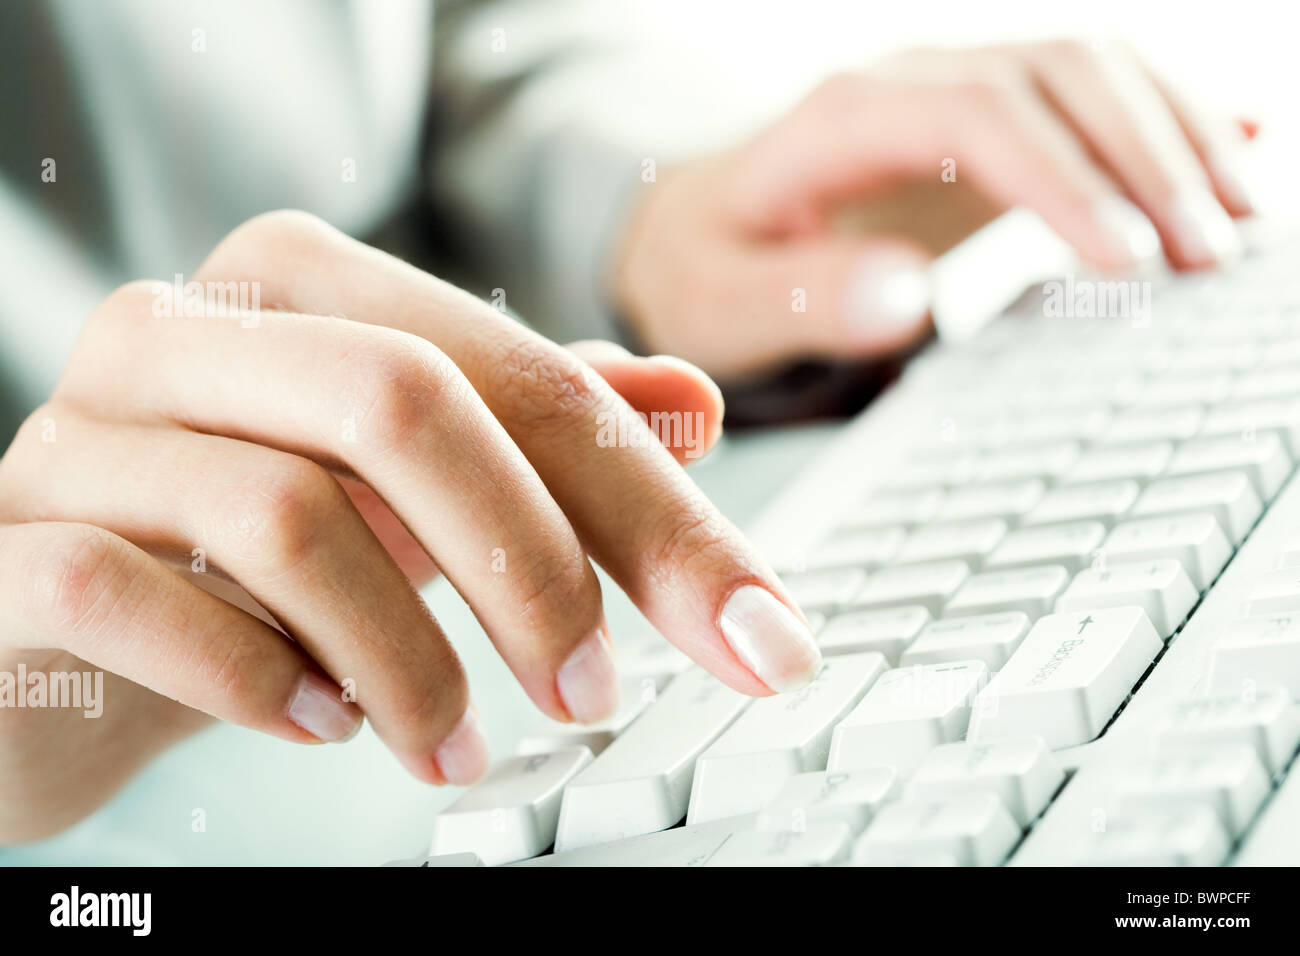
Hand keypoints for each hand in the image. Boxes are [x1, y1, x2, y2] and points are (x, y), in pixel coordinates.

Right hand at [0, 211, 820, 840]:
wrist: (49, 614)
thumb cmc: (248, 538)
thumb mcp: (408, 477)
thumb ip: (537, 428)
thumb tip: (691, 399)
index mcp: (304, 288)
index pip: (520, 377)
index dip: (655, 508)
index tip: (754, 632)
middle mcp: (187, 329)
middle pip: (408, 402)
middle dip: (534, 570)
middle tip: (591, 694)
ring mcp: (83, 432)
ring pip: (286, 513)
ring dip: (408, 659)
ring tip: (449, 741)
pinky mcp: (10, 548)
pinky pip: (135, 597)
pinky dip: (258, 680)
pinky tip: (315, 723)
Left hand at [613, 38, 1254, 379]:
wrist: (695, 232)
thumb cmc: (706, 271)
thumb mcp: (723, 300)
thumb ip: (803, 299)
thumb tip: (910, 297)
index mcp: (842, 119)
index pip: (982, 118)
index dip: (1066, 180)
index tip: (1128, 262)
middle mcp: (907, 83)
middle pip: (1057, 75)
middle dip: (1147, 158)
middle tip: (1211, 254)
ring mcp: (950, 92)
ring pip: (1089, 70)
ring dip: (1173, 134)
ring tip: (1238, 220)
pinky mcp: (980, 122)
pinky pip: (1084, 94)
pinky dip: (1161, 116)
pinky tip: (1233, 142)